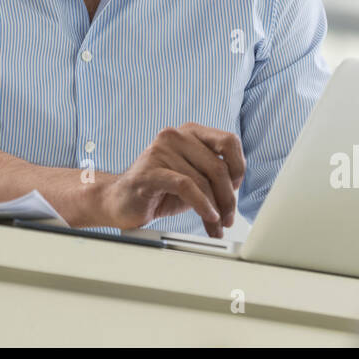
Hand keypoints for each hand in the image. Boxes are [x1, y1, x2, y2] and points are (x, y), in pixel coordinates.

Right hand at [96, 123, 245, 237]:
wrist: (120, 201)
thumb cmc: (158, 191)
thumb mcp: (192, 178)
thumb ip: (213, 175)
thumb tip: (238, 189)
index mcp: (190, 132)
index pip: (229, 141)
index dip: (238, 167)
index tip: (235, 188)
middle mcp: (175, 136)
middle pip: (218, 167)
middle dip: (227, 198)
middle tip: (228, 218)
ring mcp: (160, 151)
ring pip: (203, 180)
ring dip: (215, 210)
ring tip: (216, 225)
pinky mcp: (150, 171)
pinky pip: (186, 186)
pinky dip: (202, 205)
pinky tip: (207, 218)